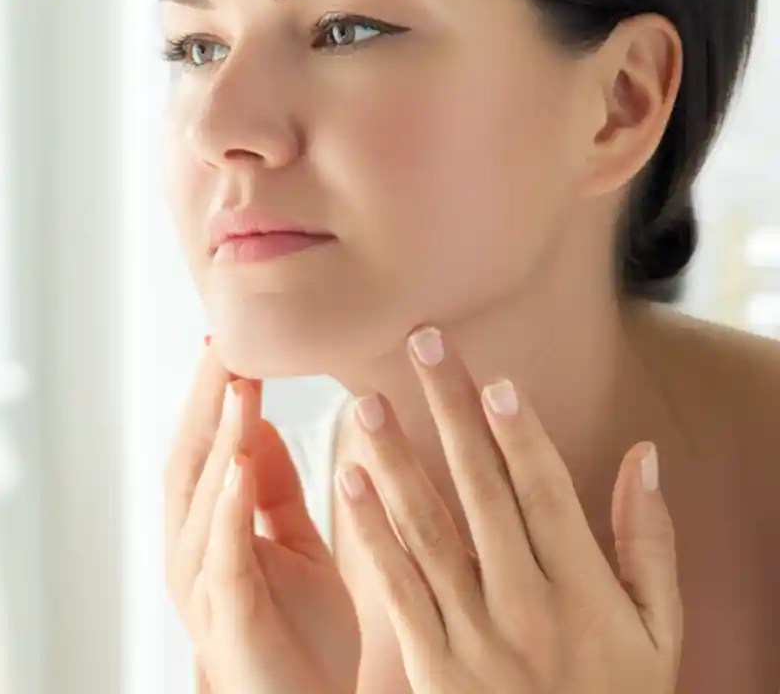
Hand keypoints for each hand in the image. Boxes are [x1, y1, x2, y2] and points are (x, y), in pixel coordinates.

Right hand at [165, 348, 358, 693]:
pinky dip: (227, 503)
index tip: (230, 343)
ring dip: (217, 437)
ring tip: (236, 384)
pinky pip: (222, 550)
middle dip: (204, 400)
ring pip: (199, 496)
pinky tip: (239, 463)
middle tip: (223, 342)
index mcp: (207, 531)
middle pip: (190, 459)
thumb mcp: (294, 546)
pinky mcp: (225, 613)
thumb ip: (272, 490)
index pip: (204, 449)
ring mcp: (201, 582)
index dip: (212, 397)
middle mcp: (191, 550)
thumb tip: (254, 423)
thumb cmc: (299, 638)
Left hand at [336, 328, 680, 693]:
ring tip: (369, 402)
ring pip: (428, 528)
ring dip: (396, 459)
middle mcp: (525, 603)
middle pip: (481, 490)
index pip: (544, 492)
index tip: (492, 379)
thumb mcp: (659, 631)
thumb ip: (649, 544)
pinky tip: (349, 479)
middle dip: (449, 412)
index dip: (518, 433)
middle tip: (421, 347)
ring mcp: (473, 632)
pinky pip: (396, 584)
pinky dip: (370, 530)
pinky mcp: (431, 661)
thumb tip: (643, 458)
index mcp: (583, 590)